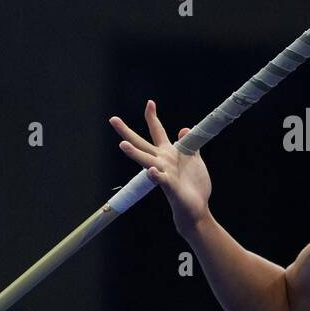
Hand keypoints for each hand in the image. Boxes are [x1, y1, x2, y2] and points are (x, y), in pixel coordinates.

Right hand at [110, 99, 211, 235]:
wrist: (196, 207)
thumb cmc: (193, 184)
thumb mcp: (193, 159)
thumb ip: (189, 144)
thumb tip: (184, 128)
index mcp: (168, 153)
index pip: (157, 132)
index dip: (152, 118)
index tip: (149, 103)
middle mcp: (162, 161)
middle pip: (142, 144)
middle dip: (127, 132)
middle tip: (113, 119)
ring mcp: (164, 173)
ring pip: (146, 161)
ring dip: (134, 153)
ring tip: (122, 144)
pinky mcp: (171, 186)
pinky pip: (162, 179)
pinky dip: (156, 175)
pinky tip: (151, 170)